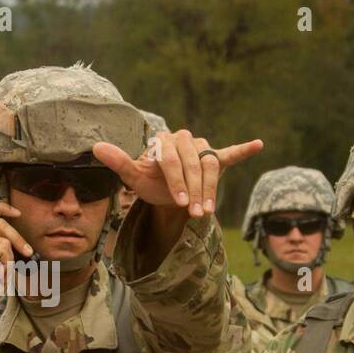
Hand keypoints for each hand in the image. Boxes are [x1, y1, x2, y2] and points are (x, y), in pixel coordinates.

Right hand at [0, 201, 32, 321]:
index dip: (1, 207)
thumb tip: (20, 223)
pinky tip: (0, 273)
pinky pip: (3, 247)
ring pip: (3, 236)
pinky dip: (7, 261)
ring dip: (10, 255)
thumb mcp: (0, 255)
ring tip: (5, 269)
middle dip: (16, 236)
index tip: (17, 213)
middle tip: (28, 251)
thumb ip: (3, 239)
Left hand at [93, 130, 262, 217]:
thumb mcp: (133, 176)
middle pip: (194, 163)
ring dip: (211, 188)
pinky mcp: (217, 157)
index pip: (172, 159)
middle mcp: (185, 139)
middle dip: (195, 189)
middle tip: (195, 212)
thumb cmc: (150, 183)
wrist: (165, 190)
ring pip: (212, 165)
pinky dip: (244, 149)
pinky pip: (231, 153)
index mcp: (164, 141)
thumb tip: (96, 146)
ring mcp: (202, 148)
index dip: (177, 182)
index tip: (179, 203)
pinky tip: (257, 144)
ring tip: (208, 210)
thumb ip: (118, 162)